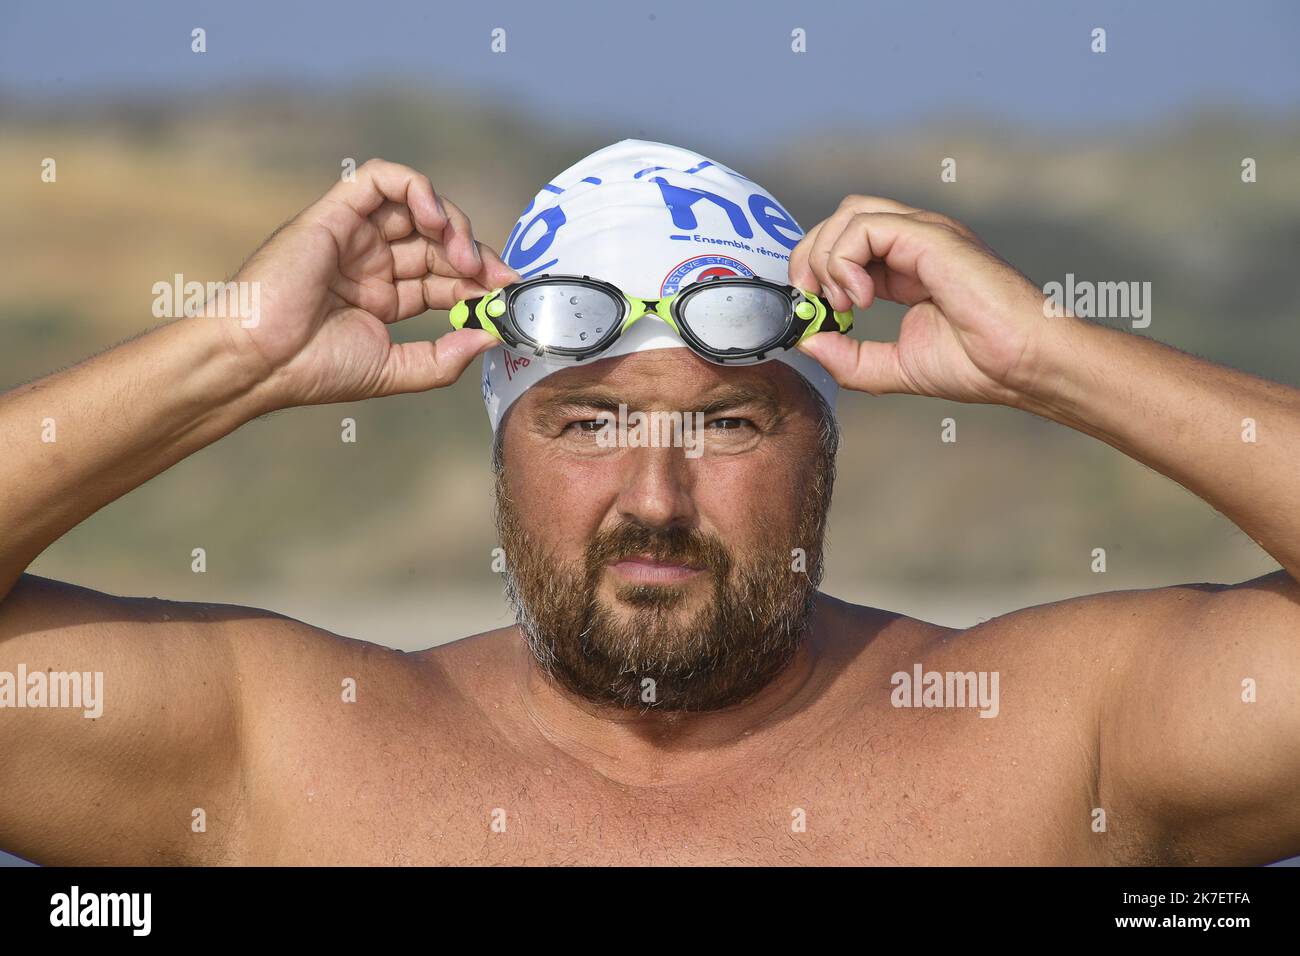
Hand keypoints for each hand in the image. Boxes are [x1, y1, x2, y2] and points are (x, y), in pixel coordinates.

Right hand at [221, 159, 520, 406]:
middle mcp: (371, 260)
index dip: (478, 283)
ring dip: (451, 223)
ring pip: (417, 205)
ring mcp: (354, 235)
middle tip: (498, 280)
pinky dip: (415, 188)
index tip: (506, 297)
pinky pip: (381, 179)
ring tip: (465, 258)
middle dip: (475, 255)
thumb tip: (490, 337)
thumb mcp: (395, 369)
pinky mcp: (335, 213)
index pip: (444, 277)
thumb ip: (444, 357)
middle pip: (438, 240)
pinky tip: (434, 220)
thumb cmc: (314, 369)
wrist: (261, 361)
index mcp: (383, 295)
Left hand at [788, 195, 1053, 404]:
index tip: (814, 313)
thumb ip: (848, 357)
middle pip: (840, 219)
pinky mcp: (930, 236)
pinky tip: (863, 299)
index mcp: (905, 265)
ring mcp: (924, 233)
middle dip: (810, 258)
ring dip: (827, 258)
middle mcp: (914, 241)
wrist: (1023, 364)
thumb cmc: (977, 364)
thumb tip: (807, 342)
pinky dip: (846, 261)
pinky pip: (865, 227)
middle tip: (813, 302)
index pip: (844, 244)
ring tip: (844, 303)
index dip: (816, 272)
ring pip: (849, 214)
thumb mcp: (893, 367)